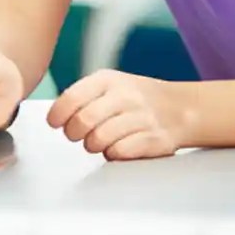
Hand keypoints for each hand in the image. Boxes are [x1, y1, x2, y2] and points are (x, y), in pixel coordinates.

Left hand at [47, 69, 191, 160]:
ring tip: (98, 141)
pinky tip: (117, 147)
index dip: (58, 114)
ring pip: (99, 140)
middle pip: (83, 122)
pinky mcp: (155, 139)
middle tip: (77, 135)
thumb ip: (80, 96)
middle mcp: (126, 96)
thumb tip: (54, 116)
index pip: (72, 98)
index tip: (55, 123)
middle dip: (73, 134)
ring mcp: (142, 117)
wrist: (180, 108)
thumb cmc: (133, 99)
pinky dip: (113, 154)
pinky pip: (120, 152)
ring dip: (93, 145)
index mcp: (108, 80)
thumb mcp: (107, 85)